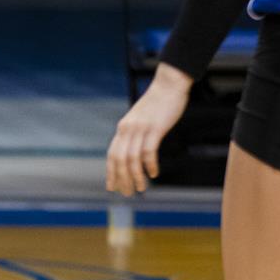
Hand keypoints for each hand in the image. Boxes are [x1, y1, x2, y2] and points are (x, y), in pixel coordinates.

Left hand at [106, 67, 193, 196]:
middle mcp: (127, 129)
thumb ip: (135, 133)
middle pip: (119, 160)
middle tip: (127, 194)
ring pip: (132, 158)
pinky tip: (154, 173)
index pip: (112, 154)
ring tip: (141, 188)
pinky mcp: (155, 128)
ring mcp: (140, 128)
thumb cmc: (158, 104)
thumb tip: (133, 149)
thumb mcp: (141, 119)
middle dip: (121, 179)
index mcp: (123, 128)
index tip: (112, 187)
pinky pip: (148, 151)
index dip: (111, 172)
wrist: (169, 85)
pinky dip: (150, 165)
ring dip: (136, 176)